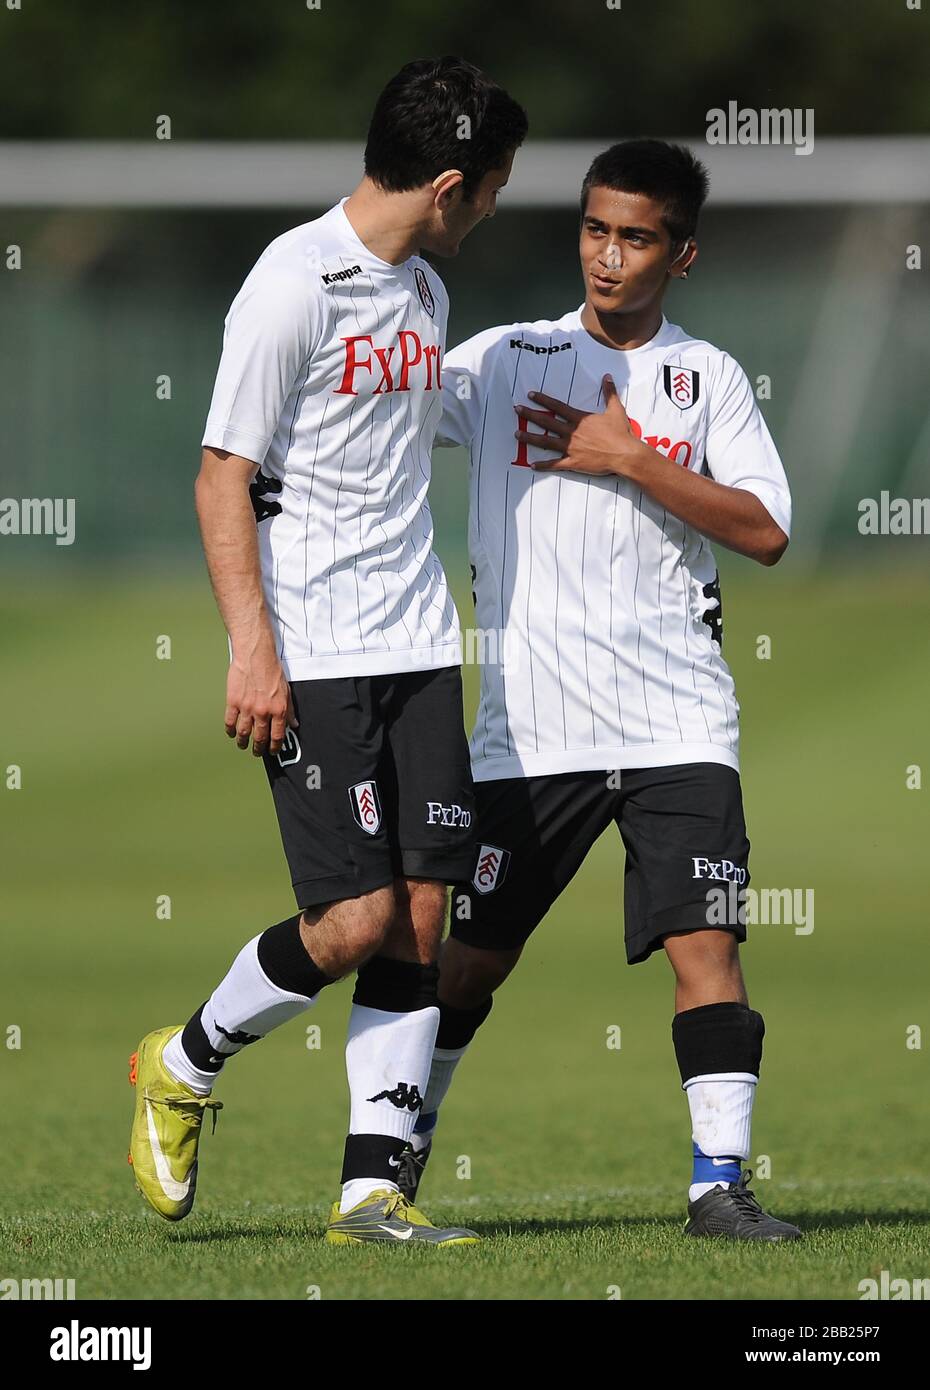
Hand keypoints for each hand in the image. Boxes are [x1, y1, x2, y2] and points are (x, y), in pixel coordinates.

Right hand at [224, 647, 297, 756]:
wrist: (255, 655)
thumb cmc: (272, 670)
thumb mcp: (287, 690)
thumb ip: (290, 710)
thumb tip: (293, 724)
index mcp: (278, 710)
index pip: (277, 736)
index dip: (274, 747)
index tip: (272, 751)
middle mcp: (263, 712)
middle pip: (259, 737)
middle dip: (258, 748)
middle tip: (257, 752)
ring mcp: (247, 708)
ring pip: (244, 733)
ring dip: (243, 742)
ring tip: (243, 745)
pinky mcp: (233, 701)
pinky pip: (230, 721)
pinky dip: (230, 730)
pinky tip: (231, 733)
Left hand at [515, 374, 647, 477]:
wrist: (625, 454)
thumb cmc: (621, 433)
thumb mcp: (616, 409)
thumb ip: (609, 392)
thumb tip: (607, 377)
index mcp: (580, 419)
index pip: (557, 406)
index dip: (543, 400)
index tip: (531, 395)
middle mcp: (572, 432)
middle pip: (546, 422)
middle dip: (530, 415)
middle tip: (517, 410)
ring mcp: (571, 448)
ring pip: (545, 442)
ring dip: (530, 438)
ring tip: (517, 434)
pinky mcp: (573, 462)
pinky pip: (555, 464)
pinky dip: (543, 465)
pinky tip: (532, 465)